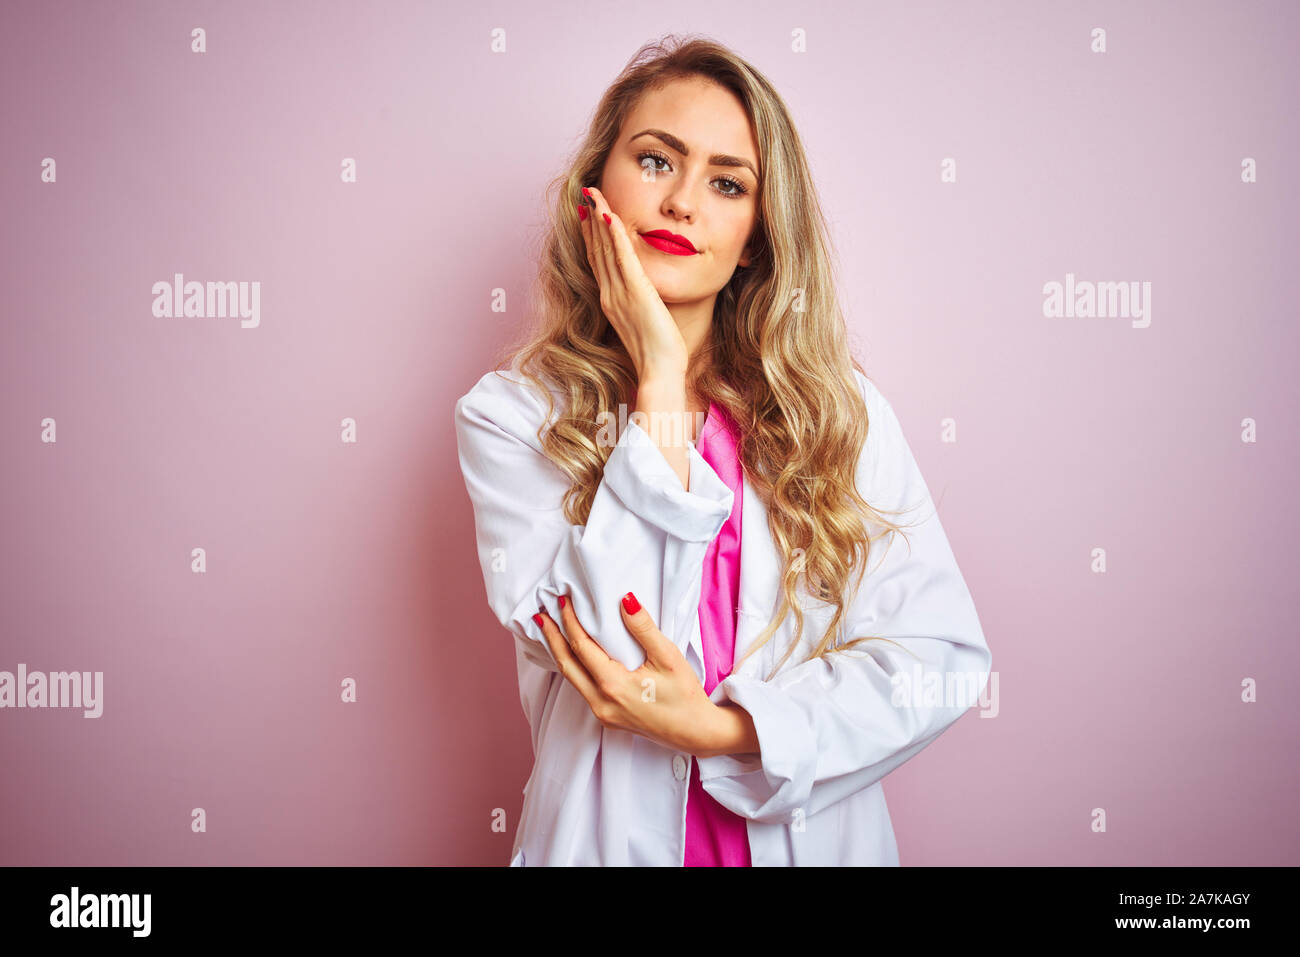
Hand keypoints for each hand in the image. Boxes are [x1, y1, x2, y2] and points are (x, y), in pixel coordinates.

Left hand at [535, 591, 722, 755]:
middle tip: (540, 613)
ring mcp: (602, 714)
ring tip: (551, 630)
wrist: (696, 732)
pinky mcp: (607, 718)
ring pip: (571, 678)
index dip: (570, 622)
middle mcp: (601, 703)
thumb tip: (625, 600)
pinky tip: (573, 655)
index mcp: (613, 686)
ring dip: (560, 652)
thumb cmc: (685, 695)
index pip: (581, 647)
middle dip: (552, 637)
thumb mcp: (668, 657)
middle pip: (566, 665)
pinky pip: (582, 688)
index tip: (563, 600)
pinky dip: (573, 667)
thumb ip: (643, 628)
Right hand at [579, 185, 688, 380]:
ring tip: (594, 194)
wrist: (659, 371)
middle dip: (591, 220)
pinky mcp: (635, 293)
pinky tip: (610, 216)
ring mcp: (620, 294)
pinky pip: (622, 258)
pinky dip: (614, 236)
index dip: (591, 236)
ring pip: (605, 249)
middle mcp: (610, 295)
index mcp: (611, 302)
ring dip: (599, 218)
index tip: (588, 215)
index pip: (598, 262)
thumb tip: (643, 297)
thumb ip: (639, 306)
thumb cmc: (658, 355)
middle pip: (596, 250)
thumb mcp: (644, 325)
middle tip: (587, 194)